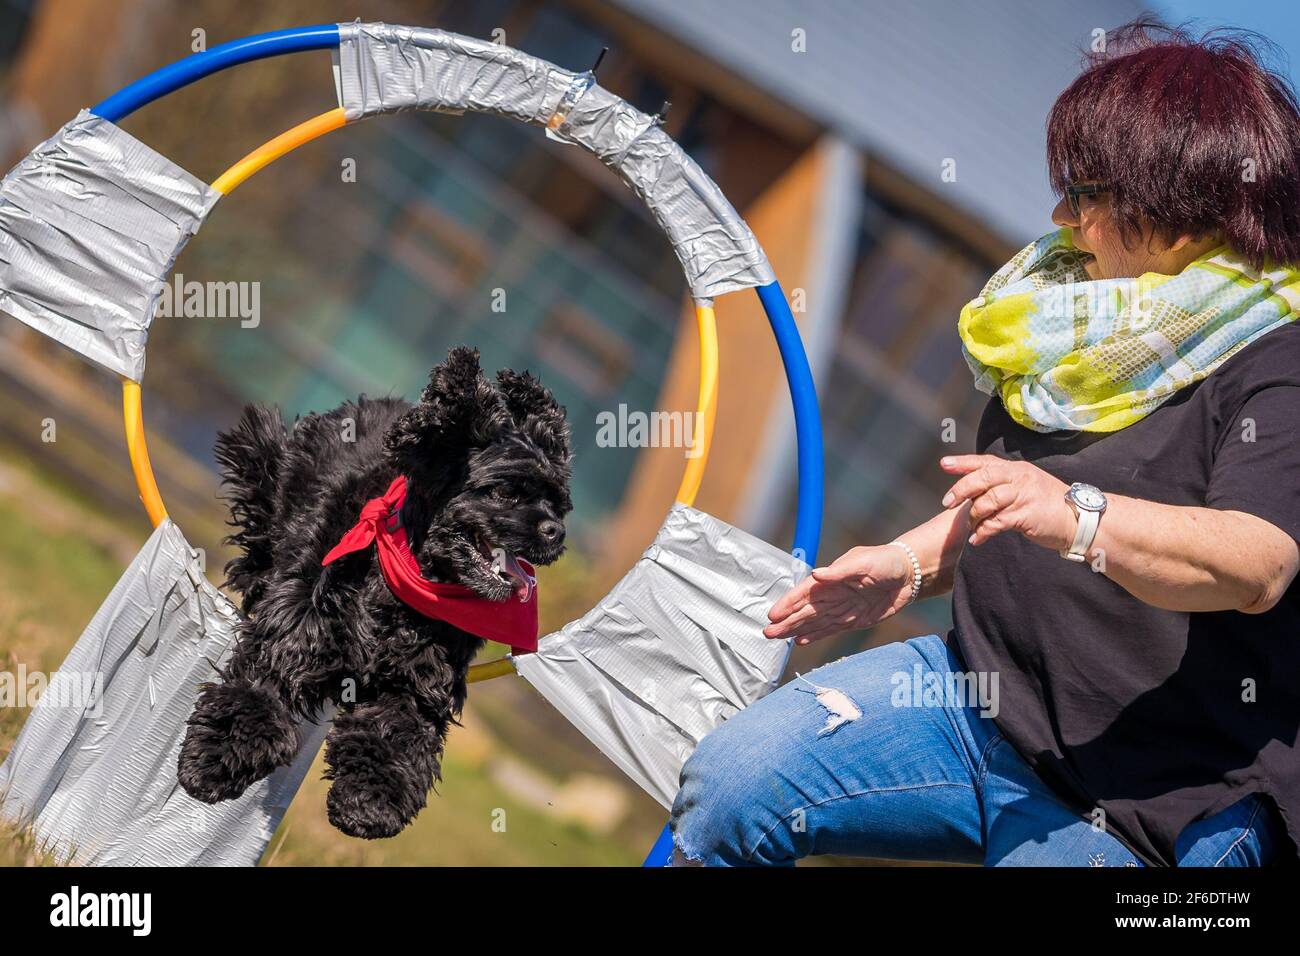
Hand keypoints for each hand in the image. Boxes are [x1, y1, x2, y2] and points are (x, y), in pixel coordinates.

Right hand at [764, 545, 913, 645]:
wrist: (910, 574)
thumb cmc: (885, 561)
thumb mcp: (863, 562)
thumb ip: (839, 571)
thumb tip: (816, 575)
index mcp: (831, 578)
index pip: (804, 593)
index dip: (788, 604)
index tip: (773, 615)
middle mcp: (833, 594)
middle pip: (805, 611)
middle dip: (786, 622)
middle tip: (768, 633)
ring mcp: (842, 608)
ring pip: (814, 622)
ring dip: (796, 629)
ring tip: (777, 638)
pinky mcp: (854, 620)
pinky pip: (830, 629)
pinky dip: (815, 635)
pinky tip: (800, 640)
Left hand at [940, 454, 1074, 550]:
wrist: (1078, 519)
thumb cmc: (1048, 504)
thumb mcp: (1026, 486)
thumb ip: (1003, 485)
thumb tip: (974, 493)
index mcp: (1017, 469)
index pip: (985, 462)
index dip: (963, 462)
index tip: (943, 464)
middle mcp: (1019, 477)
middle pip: (983, 478)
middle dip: (962, 489)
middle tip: (948, 502)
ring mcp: (1024, 495)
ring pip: (988, 500)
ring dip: (974, 514)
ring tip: (970, 526)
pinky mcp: (1027, 514)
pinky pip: (998, 521)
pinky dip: (984, 531)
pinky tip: (978, 539)